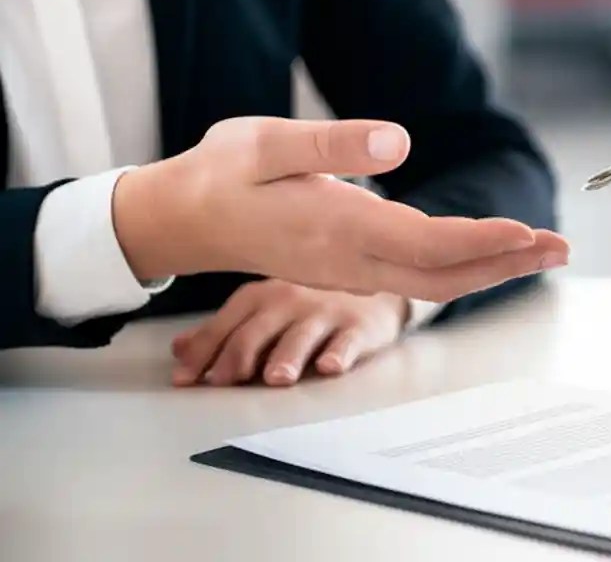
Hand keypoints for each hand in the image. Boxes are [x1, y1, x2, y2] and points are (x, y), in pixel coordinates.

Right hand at [111, 117, 568, 300]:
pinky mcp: (353, 267)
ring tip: (545, 249)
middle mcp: (353, 259)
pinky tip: (492, 252)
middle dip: (509, 262)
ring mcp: (354, 270)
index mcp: (338, 227)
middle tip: (565, 248)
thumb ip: (331, 144)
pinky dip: (465, 266)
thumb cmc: (224, 174)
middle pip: (447, 274)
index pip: (427, 243)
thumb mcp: (265, 142)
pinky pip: (420, 276)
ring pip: (437, 280)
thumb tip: (395, 144)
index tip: (530, 232)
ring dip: (494, 267)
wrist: (186, 219)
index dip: (483, 240)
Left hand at [170, 279, 408, 385]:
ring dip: (288, 356)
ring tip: (277, 378)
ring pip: (302, 336)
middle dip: (241, 356)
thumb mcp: (266, 311)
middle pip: (258, 332)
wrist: (370, 290)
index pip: (225, 326)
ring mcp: (325, 313)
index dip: (203, 352)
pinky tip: (331, 366)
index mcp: (261, 297)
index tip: (185, 380)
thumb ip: (225, 331)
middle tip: (226, 382)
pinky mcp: (359, 326)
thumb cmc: (310, 305)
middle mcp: (290, 301)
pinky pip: (348, 340)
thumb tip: (178, 349)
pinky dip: (340, 353)